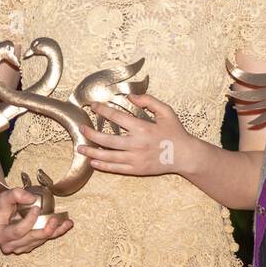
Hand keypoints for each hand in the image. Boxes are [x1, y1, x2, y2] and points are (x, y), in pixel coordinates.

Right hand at [0, 187, 73, 254]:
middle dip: (45, 229)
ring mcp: (19, 247)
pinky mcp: (28, 245)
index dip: (29, 221)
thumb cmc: (0, 205)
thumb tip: (32, 199)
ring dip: (54, 231)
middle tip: (55, 218)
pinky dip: (56, 233)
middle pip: (31, 239)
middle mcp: (9, 245)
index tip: (37, 208)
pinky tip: (66, 225)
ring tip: (66, 222)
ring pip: (39, 241)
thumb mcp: (4, 196)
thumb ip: (16, 194)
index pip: (18, 231)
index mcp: (1, 235)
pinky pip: (43, 240)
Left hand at [75, 94, 192, 177]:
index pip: (117, 117)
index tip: (93, 106)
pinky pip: (116, 168)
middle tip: (81, 128)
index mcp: (142, 128)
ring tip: (80, 148)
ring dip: (92, 152)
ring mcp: (135, 159)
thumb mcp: (166, 111)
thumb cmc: (175, 132)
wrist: (185, 155)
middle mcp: (136, 144)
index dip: (103, 110)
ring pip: (108, 156)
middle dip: (91, 133)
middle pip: (107, 139)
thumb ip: (149, 101)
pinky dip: (103, 166)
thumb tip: (130, 96)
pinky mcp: (137, 170)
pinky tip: (93, 162)